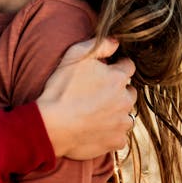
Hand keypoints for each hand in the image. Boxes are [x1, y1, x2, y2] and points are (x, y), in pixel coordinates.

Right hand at [36, 37, 135, 159]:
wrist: (52, 125)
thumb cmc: (60, 89)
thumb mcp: (74, 56)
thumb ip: (99, 45)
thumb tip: (116, 41)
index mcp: (118, 78)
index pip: (128, 66)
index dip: (116, 66)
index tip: (105, 71)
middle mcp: (125, 100)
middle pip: (130, 92)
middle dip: (118, 91)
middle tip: (97, 94)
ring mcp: (122, 122)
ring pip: (126, 114)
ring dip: (116, 113)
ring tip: (95, 114)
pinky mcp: (116, 141)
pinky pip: (119, 135)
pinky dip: (110, 132)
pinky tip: (94, 129)